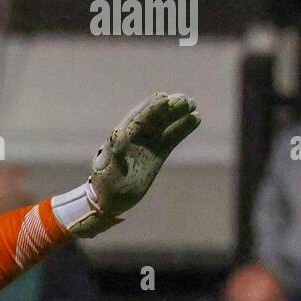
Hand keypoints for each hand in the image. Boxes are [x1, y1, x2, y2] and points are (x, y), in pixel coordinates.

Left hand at [56, 92, 199, 237]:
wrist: (110, 201)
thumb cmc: (105, 187)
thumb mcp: (105, 171)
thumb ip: (113, 154)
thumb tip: (116, 135)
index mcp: (120, 138)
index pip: (137, 119)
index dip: (150, 108)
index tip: (164, 98)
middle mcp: (135, 138)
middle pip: (153, 118)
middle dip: (167, 108)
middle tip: (184, 100)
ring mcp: (147, 145)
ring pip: (164, 125)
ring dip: (178, 114)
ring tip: (193, 105)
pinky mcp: (157, 154)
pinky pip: (172, 138)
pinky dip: (182, 128)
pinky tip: (196, 119)